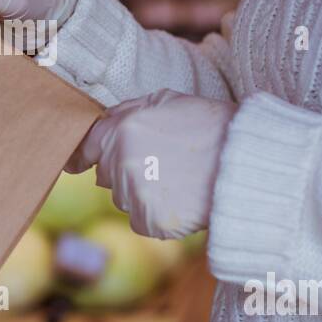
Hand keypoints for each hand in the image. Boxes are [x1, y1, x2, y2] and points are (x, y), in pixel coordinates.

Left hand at [69, 89, 235, 238]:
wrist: (246, 161)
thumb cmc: (210, 127)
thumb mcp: (167, 101)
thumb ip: (128, 112)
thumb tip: (100, 125)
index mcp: (122, 129)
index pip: (86, 148)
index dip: (80, 157)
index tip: (76, 165)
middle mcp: (122, 161)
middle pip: (106, 176)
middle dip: (125, 172)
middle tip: (162, 165)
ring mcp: (134, 193)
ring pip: (124, 200)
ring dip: (142, 194)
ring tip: (178, 180)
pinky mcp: (150, 220)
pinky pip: (141, 221)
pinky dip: (156, 216)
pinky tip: (181, 200)